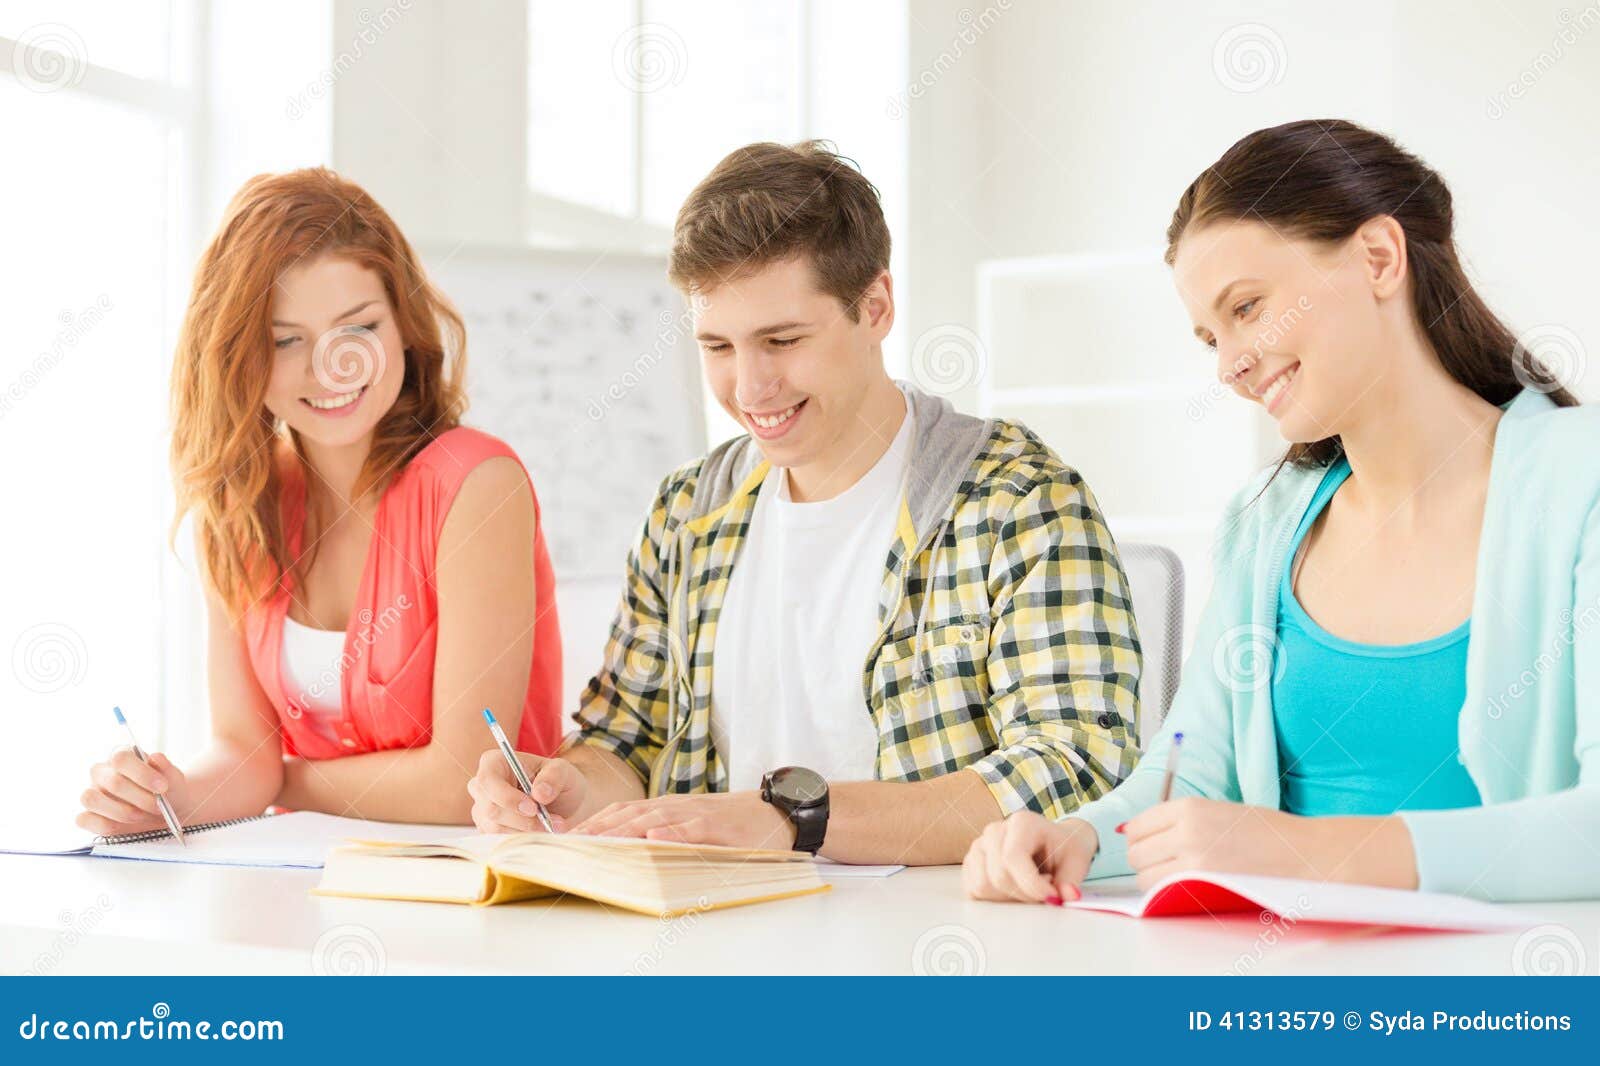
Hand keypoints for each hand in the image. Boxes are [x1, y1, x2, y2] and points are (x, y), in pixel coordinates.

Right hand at [76, 748, 188, 836]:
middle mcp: (102, 773)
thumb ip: (167, 768)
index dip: (142, 774)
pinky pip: (85, 819)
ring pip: (92, 799)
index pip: (121, 759)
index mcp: (122, 757)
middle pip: (112, 782)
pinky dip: (106, 825)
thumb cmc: (168, 792)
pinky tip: (126, 825)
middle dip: (140, 798)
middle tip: (158, 806)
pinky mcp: (88, 815)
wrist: (170, 812)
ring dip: (122, 812)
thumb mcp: (174, 780)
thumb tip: (156, 757)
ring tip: (143, 815)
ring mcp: (93, 794)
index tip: (162, 786)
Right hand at [467, 748, 588, 833]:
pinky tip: (538, 831)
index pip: (487, 780)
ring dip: (526, 830)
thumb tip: (539, 793)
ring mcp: (481, 809)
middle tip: (549, 820)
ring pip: (495, 827)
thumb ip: (553, 777)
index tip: (533, 808)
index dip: (507, 797)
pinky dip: (522, 838)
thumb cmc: (559, 782)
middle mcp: (482, 785)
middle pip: (491, 808)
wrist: (565, 804)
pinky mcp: (487, 829)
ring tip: (551, 825)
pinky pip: (498, 839)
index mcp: (494, 762)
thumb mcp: (563, 771)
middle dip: (522, 819)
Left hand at [572, 791, 795, 849]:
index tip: (565, 838)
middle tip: (568, 844)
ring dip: (621, 831)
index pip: (621, 812)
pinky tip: (652, 839)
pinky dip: (671, 833)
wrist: (776, 813)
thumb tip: (631, 850)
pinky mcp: (717, 827)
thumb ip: (664, 834)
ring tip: (595, 841)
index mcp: (666, 809)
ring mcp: (696, 815)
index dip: (593, 823)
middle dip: (596, 829)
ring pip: (652, 820)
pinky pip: (691, 829)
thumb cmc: (732, 826)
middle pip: (628, 815)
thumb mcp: (693, 827)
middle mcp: (675, 808)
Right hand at [963, 812, 1098, 902]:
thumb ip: (1071, 881)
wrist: (1054, 843)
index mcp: (1022, 823)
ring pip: (983, 885)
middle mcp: (995, 831)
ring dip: (1009, 896)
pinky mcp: (972, 863)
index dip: (1031, 884)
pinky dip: (995, 898)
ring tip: (1029, 886)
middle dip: (1025, 894)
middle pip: (998, 876)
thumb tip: (1066, 897)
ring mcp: (979, 846)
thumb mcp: (1077, 861)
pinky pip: (974, 890)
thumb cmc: (1063, 848)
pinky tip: (1013, 888)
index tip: (1051, 896)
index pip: (1012, 857)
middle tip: (1045, 889)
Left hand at [1123, 797, 1314, 888]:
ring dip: (1152, 879)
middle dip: (1143, 859)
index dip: (1137, 838)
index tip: (1145, 844)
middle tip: (1161, 863)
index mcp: (1188, 808)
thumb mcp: (1216, 811)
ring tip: (1174, 878)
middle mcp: (1185, 831)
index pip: (1138, 825)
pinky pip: (1162, 894)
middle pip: (1135, 852)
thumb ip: (1178, 820)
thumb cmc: (1264, 833)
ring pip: (1144, 876)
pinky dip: (1164, 894)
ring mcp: (1192, 861)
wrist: (1301, 854)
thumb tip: (1132, 832)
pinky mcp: (1202, 886)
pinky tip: (1183, 889)